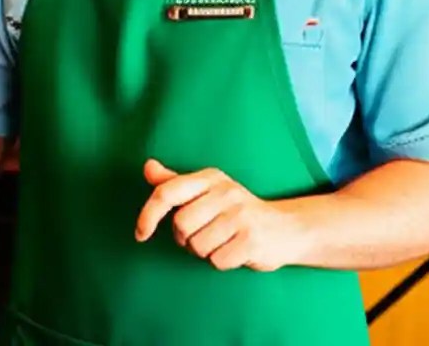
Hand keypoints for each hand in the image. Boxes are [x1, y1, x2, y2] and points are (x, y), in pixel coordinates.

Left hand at [135, 159, 300, 271]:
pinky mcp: (251, 240)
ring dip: (204, 252)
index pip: (167, 192)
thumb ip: (175, 182)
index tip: (141, 234)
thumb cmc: (237, 212)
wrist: (286, 228)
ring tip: (222, 241)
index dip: (148, 214)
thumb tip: (147, 167)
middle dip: (186, 239)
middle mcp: (225, 192)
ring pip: (197, 246)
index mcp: (210, 178)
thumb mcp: (207, 191)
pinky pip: (216, 261)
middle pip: (181, 225)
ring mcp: (241, 215)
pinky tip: (234, 251)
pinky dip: (221, 261)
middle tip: (204, 235)